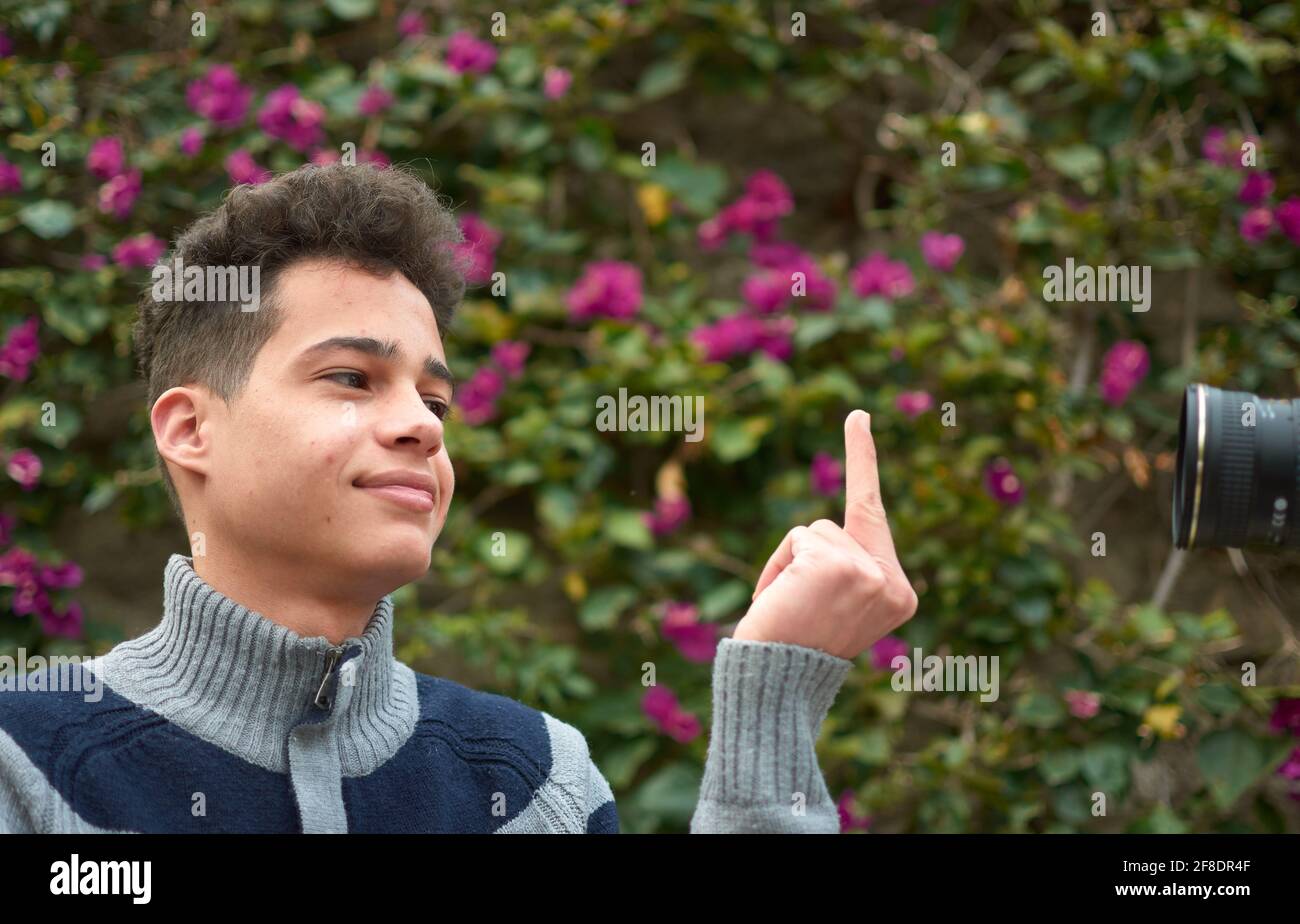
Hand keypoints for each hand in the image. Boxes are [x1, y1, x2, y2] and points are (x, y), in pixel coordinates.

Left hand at [733, 409, 918, 659]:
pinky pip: (798, 538)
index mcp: (900, 594)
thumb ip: (846, 567)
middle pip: (836, 525)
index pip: (875, 517)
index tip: (856, 415)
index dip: (861, 459)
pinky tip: (782, 600)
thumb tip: (821, 536)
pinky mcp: (838, 564)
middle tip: (797, 606)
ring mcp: (869, 572)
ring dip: (789, 564)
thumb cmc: (795, 647)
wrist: (776, 680)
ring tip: (789, 608)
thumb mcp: (837, 608)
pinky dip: (778, 565)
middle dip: (805, 555)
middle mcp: (893, 582)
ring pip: (815, 530)